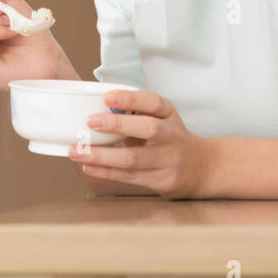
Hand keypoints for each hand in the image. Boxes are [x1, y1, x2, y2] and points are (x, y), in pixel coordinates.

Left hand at [69, 88, 208, 198]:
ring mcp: (168, 160)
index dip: (131, 99)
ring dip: (102, 155)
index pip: (154, 102)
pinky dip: (107, 172)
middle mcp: (172, 136)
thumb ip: (135, 113)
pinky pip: (130, 176)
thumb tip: (94, 107)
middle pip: (147, 129)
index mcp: (170, 115)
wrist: (199, 168)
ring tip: (78, 151)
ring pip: (134, 158)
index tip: (108, 97)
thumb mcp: (161, 119)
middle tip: (90, 121)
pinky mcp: (162, 181)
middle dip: (117, 125)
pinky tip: (89, 166)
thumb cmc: (169, 138)